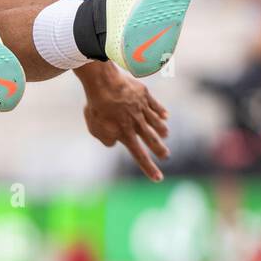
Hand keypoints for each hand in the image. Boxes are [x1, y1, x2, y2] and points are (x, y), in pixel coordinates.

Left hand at [80, 63, 168, 181]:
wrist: (104, 82)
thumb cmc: (97, 106)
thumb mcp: (95, 128)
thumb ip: (106, 139)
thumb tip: (114, 144)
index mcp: (125, 133)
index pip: (139, 155)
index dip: (149, 168)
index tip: (158, 179)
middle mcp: (137, 123)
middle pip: (152, 140)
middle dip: (160, 150)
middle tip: (166, 156)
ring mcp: (142, 108)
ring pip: (156, 123)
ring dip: (162, 130)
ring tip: (165, 135)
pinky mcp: (144, 94)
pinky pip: (156, 105)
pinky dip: (161, 112)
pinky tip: (165, 116)